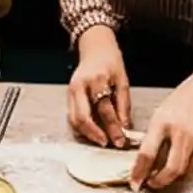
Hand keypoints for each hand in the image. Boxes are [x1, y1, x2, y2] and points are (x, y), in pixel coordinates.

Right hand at [68, 26, 130, 147]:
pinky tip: (92, 133)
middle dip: (95, 134)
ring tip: (101, 140)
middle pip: (83, 117)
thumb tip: (124, 128)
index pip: (104, 109)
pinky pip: (72, 117)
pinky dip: (81, 128)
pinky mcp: (68, 96)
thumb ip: (123, 105)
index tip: (120, 140)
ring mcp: (71, 91)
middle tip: (107, 144)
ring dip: (87, 134)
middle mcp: (80, 86)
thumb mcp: (122, 81)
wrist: (95, 48)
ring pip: (74, 120)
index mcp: (96, 80)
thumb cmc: (111, 63)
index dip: (113, 127)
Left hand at [130, 69, 192, 189]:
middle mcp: (179, 132)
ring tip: (159, 177)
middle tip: (149, 184)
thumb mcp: (158, 118)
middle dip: (158, 182)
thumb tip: (142, 166)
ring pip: (181, 170)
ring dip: (168, 178)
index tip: (135, 183)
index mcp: (161, 123)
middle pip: (170, 168)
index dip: (139, 172)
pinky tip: (173, 169)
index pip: (147, 154)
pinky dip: (180, 171)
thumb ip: (151, 140)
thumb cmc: (176, 105)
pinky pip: (192, 166)